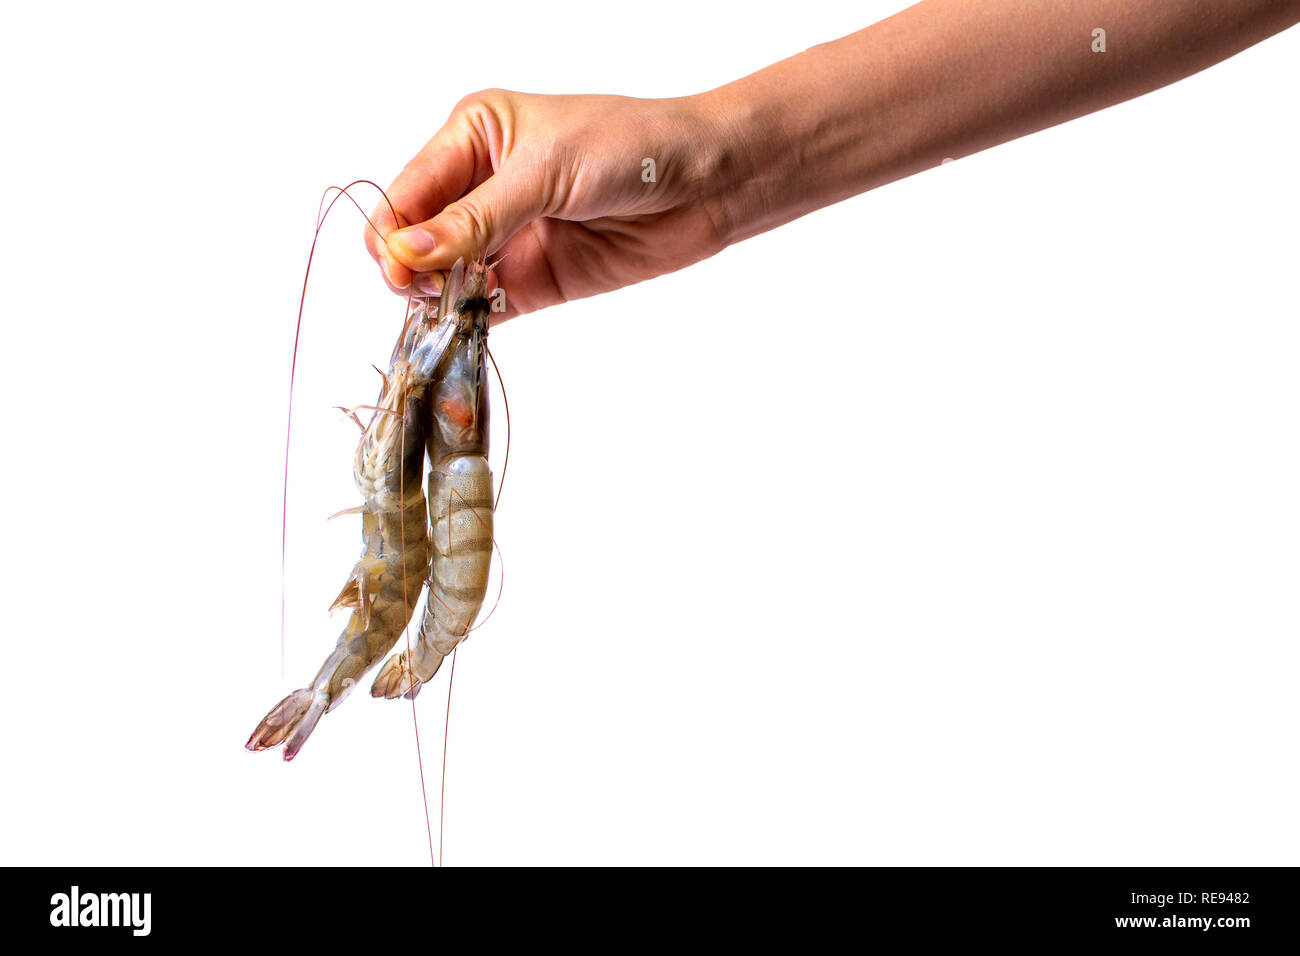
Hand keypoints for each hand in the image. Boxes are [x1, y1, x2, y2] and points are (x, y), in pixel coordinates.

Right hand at [365, 89, 729, 319]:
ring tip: (450, 307)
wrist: (705, 185)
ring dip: (438, 298)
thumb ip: (476, 217)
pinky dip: (468, 320)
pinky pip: (484, 306)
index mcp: (474, 138)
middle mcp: (482, 187)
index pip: (408, 191)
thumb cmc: (631, 147)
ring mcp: (507, 237)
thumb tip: (408, 251)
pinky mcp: (534, 280)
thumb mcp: (545, 171)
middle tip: (427, 290)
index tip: (401, 266)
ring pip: (443, 277)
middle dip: (411, 268)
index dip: (394, 232)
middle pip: (416, 239)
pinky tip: (465, 326)